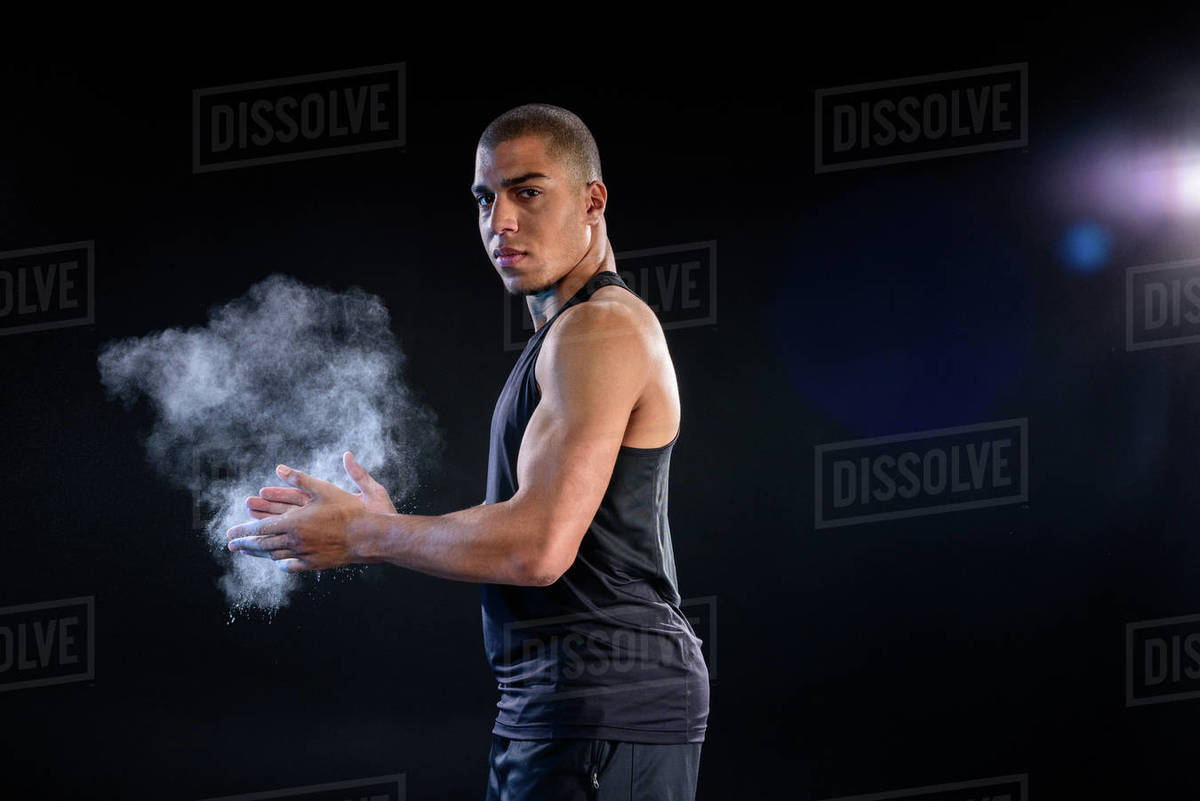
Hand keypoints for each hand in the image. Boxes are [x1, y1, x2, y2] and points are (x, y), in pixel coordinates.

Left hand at [227, 451, 391, 570]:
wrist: (367, 536)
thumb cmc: (347, 511)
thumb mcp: (323, 489)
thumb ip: (300, 479)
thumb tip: (280, 468)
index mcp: (294, 523)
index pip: (261, 528)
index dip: (244, 530)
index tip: (231, 533)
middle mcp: (295, 541)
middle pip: (263, 544)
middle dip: (245, 544)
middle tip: (232, 545)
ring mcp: (304, 554)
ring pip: (275, 555)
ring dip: (258, 554)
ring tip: (248, 552)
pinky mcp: (314, 564)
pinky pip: (291, 566)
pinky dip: (281, 564)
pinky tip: (276, 563)